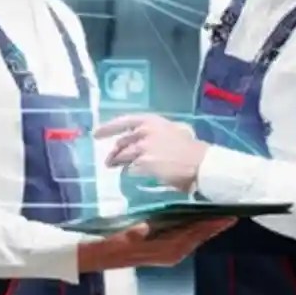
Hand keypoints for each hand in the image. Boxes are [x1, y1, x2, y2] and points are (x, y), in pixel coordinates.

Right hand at [76, 218, 235, 272]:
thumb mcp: (118, 238)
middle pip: (198, 236)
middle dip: (213, 224)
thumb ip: (132, 234)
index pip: (194, 235)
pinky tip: (194, 218)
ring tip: (217, 212)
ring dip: (205, 225)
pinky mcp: (160, 248)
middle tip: (230, 209)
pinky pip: (183, 236)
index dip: (211, 225)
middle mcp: (169, 253)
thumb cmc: (105, 244)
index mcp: (164, 251)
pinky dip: (193, 227)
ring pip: (192, 237)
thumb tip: (144, 227)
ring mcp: (165, 252)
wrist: (92, 255)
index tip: (228, 215)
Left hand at [93, 113, 207, 191]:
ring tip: (114, 167)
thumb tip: (141, 136)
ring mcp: (142, 148)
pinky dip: (129, 172)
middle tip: (110, 160)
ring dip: (117, 163)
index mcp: (151, 121)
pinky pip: (130, 169)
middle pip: (121, 143)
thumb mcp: (173, 129)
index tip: (96, 134)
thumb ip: (155, 131)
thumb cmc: (190, 146)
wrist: (199, 162)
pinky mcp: (143, 164)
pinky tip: (133, 174)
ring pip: (122, 156)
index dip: (107, 128)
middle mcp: (143, 132)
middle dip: (114, 152)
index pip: (123, 121)